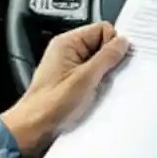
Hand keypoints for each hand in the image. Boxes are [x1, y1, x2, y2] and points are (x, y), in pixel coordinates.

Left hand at [0, 21, 127, 157]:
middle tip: (105, 77)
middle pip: (101, 45)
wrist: (33, 129)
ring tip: (95, 89)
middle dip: (109, 61)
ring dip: (103, 74)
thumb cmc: (49, 105)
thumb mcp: (85, 79)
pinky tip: (93, 95)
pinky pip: (93, 75)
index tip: (115, 61)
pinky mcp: (72, 81)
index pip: (102, 28)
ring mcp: (69, 66)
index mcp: (67, 43)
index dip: (113, 43)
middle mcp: (67, 51)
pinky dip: (98, 84)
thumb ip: (107, 57)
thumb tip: (122, 43)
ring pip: (99, 62)